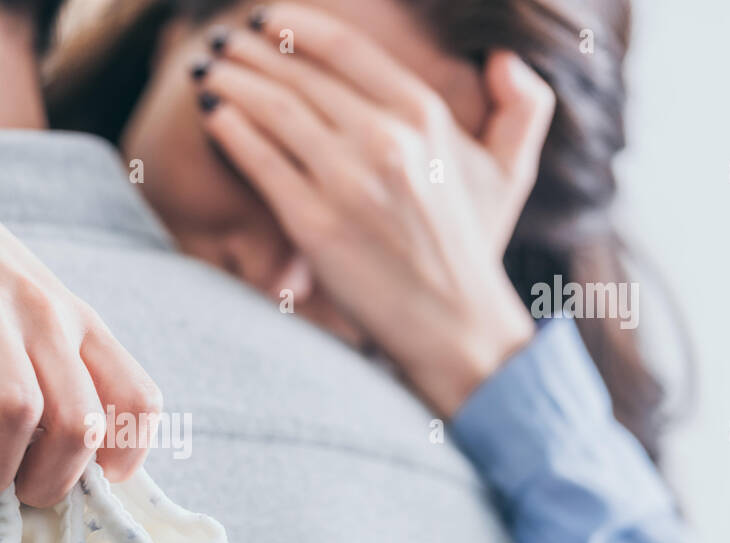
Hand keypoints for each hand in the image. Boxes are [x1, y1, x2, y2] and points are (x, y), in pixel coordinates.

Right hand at [0, 150, 160, 505]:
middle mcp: (46, 316)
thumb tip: (71, 453)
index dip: (126, 455)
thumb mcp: (30, 308)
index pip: (140, 398)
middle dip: (50, 484)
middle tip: (17, 498)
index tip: (88, 484)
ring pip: (20, 415)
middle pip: (80, 424)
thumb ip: (58, 366)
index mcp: (79, 321)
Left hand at [195, 3, 556, 414]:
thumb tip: (504, 56)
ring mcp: (347, 180)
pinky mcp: (314, 222)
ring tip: (206, 72)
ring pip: (273, 109)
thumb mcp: (512, 171)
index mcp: (425, 114)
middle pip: (299, 75)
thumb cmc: (472, 246)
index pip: (344, 48)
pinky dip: (231, 129)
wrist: (453, 325)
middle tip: (223, 43)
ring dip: (232, 81)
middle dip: (251, 51)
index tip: (266, 18)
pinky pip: (261, 160)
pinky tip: (212, 114)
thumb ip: (522, 106)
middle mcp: (385, 138)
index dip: (297, 25)